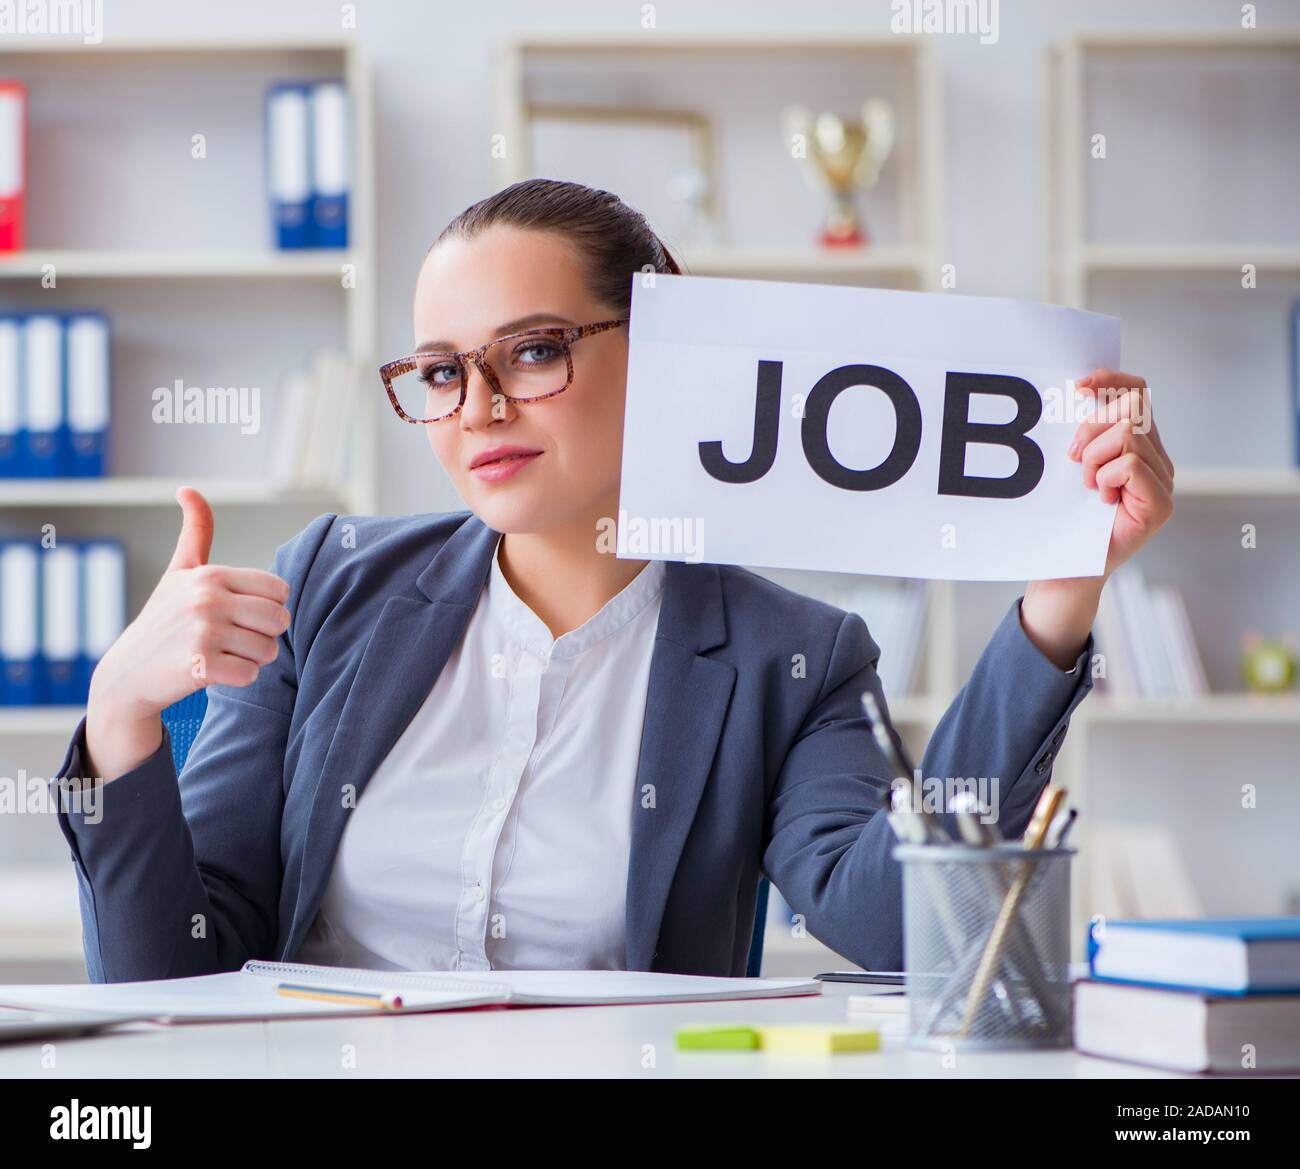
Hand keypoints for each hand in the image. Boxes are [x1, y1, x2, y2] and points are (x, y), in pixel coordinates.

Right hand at [84, 487, 291, 781]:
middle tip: (234, 639)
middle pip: (279, 620)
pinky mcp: (199, 665)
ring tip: (221, 655)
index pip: (279, 590)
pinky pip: (250, 675)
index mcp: (210, 575)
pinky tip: (212, 672)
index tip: (239, 614)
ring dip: (251, 660)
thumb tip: (187, 489)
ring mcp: (203, 632)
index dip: (266, 607)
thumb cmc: (163, 620)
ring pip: (268, 650)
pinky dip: (238, 678)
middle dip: (265, 635)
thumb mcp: (179, 573)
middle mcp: (207, 599)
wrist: (127, 673)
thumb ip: (196, 533)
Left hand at [1020, 369, 1173, 669]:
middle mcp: (1157, 459)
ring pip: (1129, 435)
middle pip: (1132, 408)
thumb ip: (1082, 433)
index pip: (1137, 391)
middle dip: (1092, 428)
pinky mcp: (1161, 505)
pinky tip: (1100, 499)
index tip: (1078, 386)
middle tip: (1074, 460)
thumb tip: (1076, 393)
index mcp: (1138, 444)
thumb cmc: (1064, 517)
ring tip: (1087, 485)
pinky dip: (1105, 478)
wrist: (1065, 569)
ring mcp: (1164, 482)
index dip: (1111, 380)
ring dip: (1094, 459)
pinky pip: (1130, 465)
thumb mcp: (1069, 465)